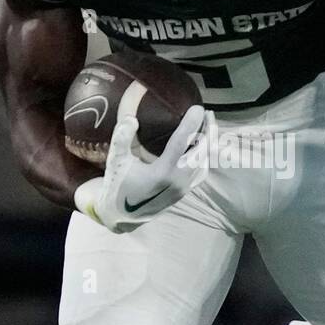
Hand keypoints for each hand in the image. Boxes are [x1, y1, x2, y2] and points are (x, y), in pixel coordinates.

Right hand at [74, 105, 209, 233]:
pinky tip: (202, 148)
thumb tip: (131, 118)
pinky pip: (201, 173)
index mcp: (162, 171)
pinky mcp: (184, 193)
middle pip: (202, 151)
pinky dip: (205, 158)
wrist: (121, 216)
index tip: (198, 108)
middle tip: (207, 113)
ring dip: (208, 144)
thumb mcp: (116, 160)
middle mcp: (178, 180)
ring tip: (207, 126)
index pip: (182, 142)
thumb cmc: (118, 186)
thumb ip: (122, 137)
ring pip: (204, 162)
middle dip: (208, 131)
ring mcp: (183, 188)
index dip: (192, 123)